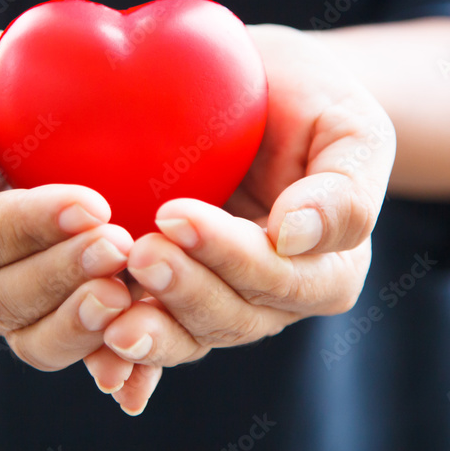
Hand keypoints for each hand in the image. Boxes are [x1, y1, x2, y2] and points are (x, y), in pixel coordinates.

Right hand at [0, 30, 136, 372]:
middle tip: (120, 244)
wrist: (0, 109)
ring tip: (129, 289)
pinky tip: (142, 335)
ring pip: (33, 336)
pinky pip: (72, 348)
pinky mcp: (43, 318)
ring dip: (83, 317)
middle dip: (62, 274)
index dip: (26, 230)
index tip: (87, 204)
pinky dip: (107, 351)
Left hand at [84, 25, 395, 414]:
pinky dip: (124, 361)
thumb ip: (343, 190)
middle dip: (182, 290)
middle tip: (138, 252)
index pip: (278, 277)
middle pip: (230, 318)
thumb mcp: (350, 128)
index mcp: (326, 269)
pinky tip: (98, 364)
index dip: (228, 255)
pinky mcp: (169, 296)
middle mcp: (272, 299)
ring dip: (148, 329)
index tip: (175, 214)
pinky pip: (149, 334)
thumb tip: (294, 239)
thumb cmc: (311, 101)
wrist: (256, 86)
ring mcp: (218, 301)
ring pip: (187, 337)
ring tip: (107, 307)